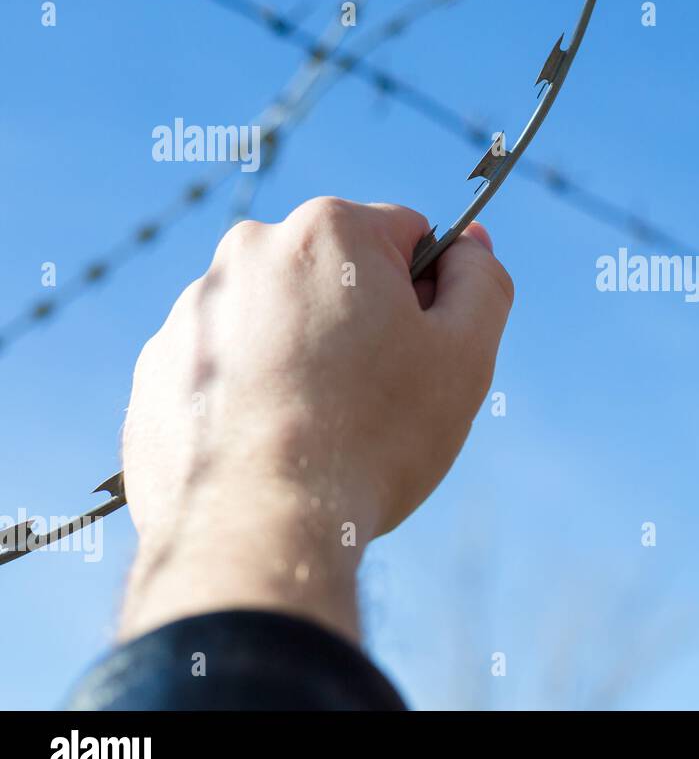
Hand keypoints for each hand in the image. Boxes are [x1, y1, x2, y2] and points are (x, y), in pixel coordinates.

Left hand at [119, 197, 512, 642]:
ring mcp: (194, 310)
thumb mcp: (464, 355)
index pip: (408, 237)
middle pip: (337, 274)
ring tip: (319, 428)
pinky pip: (226, 366)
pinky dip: (253, 394)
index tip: (419, 353)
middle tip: (375, 396)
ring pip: (278, 319)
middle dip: (361, 321)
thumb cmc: (374, 436)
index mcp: (329, 231)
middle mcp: (249, 252)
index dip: (428, 297)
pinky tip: (272, 445)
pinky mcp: (157, 368)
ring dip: (303, 355)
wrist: (258, 527)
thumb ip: (482, 283)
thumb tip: (471, 245)